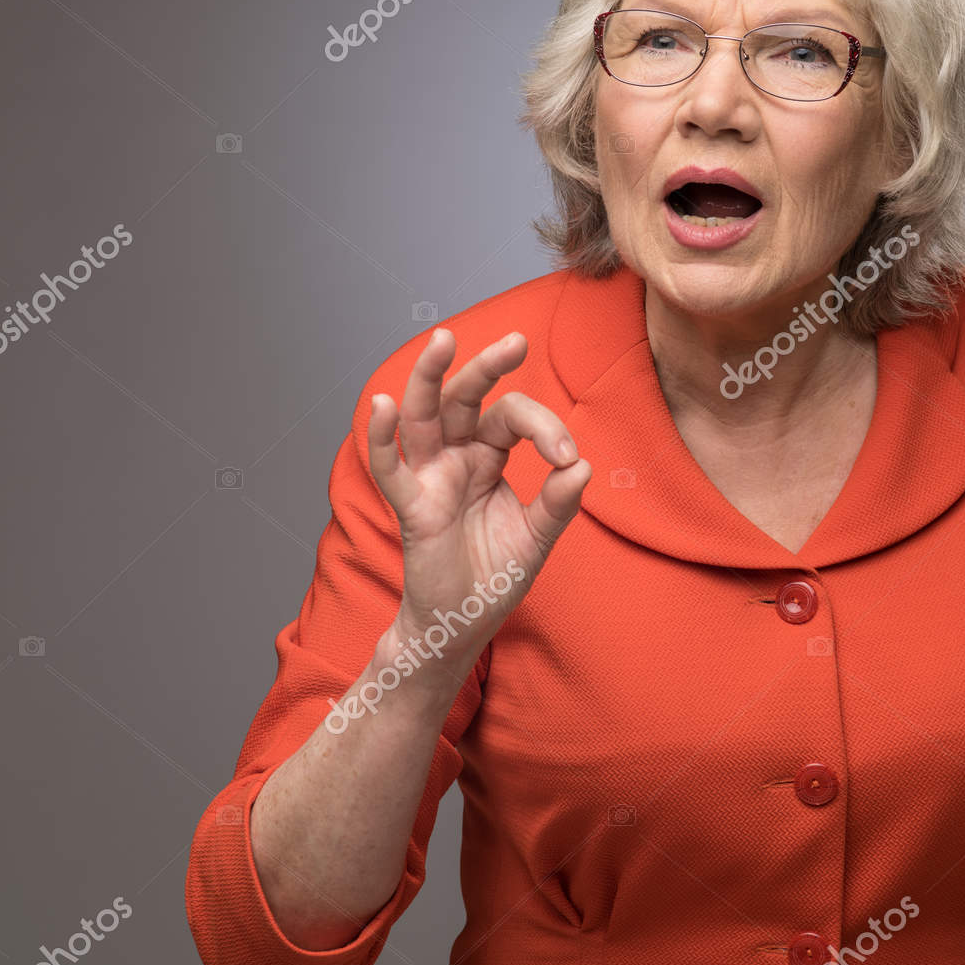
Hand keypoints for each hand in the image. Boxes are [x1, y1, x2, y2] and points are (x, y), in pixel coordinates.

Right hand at [366, 328, 589, 681]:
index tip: (567, 455)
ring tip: (443, 340)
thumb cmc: (494, 577)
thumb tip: (583, 466)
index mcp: (487, 458)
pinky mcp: (412, 507)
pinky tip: (382, 405)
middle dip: (485, 367)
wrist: (464, 624)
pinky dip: (382, 436)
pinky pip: (391, 467)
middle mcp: (456, 458)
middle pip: (464, 399)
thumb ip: (558, 504)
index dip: (541, 426)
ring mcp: (431, 479)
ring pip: (424, 417)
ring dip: (430, 377)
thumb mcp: (536, 538)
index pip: (509, 418)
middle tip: (516, 341)